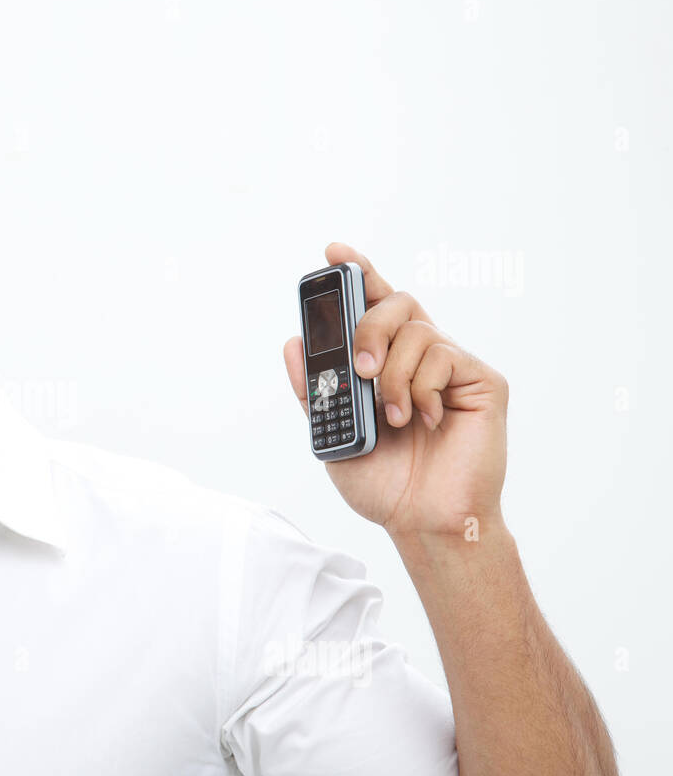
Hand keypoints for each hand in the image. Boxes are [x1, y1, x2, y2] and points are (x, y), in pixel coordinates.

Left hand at [282, 243, 509, 539]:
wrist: (421, 522)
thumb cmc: (384, 483)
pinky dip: (420, 389)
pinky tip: (422, 421)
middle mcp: (420, 357)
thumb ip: (315, 389)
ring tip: (391, 419)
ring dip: (391, 375)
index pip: (372, 305)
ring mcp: (452, 366)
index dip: (357, 274)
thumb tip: (294, 342)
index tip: (333, 253)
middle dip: (368, 326)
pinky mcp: (482, 381)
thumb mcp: (333, 434)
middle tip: (359, 369)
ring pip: (417, 331)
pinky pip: (444, 355)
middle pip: (396, 303)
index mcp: (385, 364)